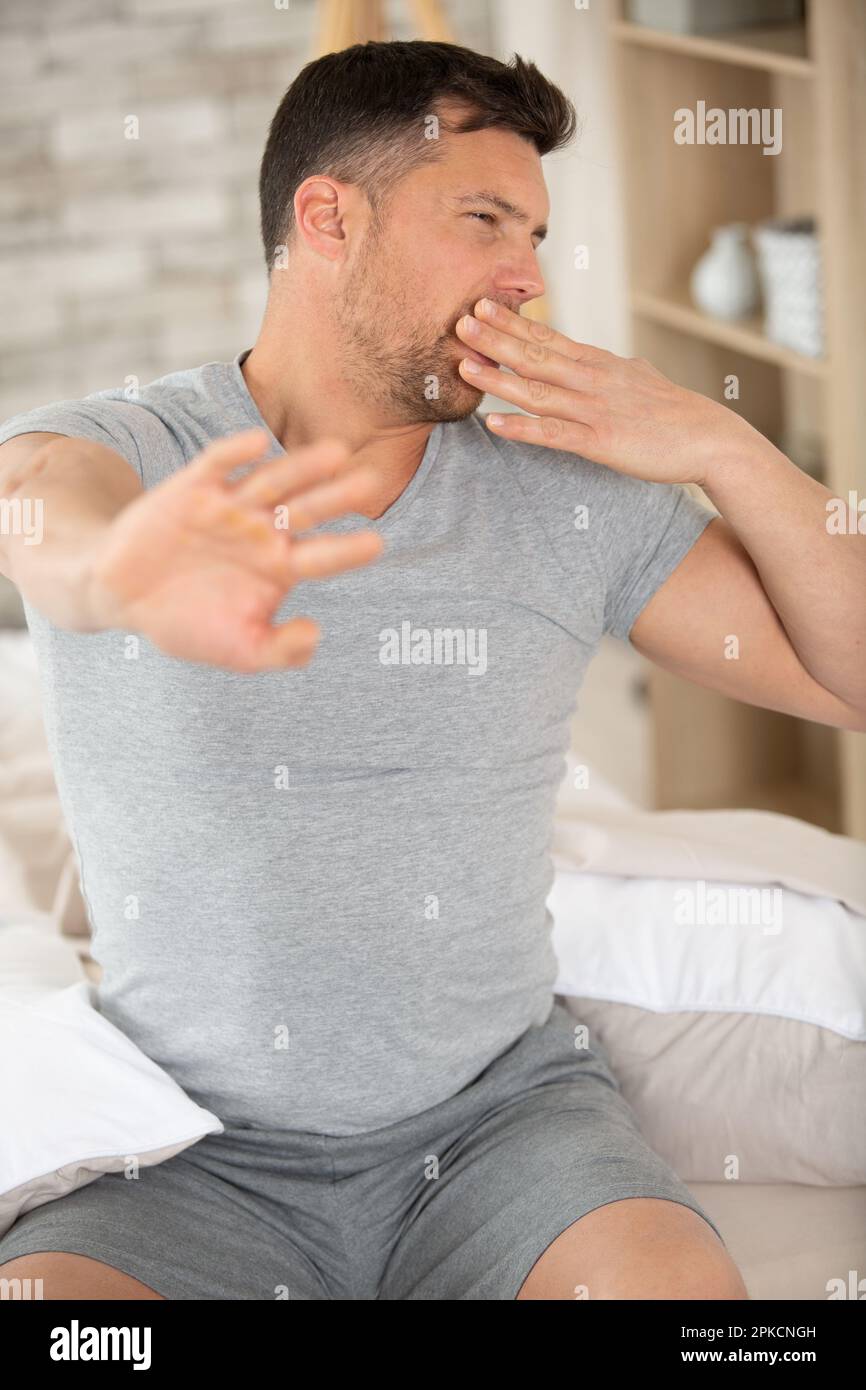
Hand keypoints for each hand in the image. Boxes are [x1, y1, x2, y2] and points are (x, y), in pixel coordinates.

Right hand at [87, 428, 383, 671]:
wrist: (122, 596)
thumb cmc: (187, 623)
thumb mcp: (238, 651)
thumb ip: (279, 651)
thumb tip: (315, 634)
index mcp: (281, 567)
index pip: (323, 556)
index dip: (347, 551)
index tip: (377, 544)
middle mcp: (264, 531)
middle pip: (309, 509)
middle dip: (338, 497)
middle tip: (371, 483)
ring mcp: (231, 507)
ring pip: (273, 481)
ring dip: (303, 466)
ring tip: (336, 453)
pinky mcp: (194, 488)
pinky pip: (218, 464)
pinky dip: (237, 453)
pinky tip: (259, 442)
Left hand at [456, 299, 759, 487]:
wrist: (709, 438)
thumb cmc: (674, 412)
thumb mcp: (638, 377)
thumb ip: (610, 369)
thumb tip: (598, 359)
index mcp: (599, 363)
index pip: (548, 337)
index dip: (513, 323)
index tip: (482, 306)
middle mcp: (592, 379)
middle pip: (535, 355)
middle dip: (495, 338)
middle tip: (460, 320)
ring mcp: (594, 409)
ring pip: (536, 390)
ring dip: (497, 378)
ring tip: (464, 365)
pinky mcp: (600, 441)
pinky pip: (552, 434)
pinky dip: (521, 428)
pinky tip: (492, 424)